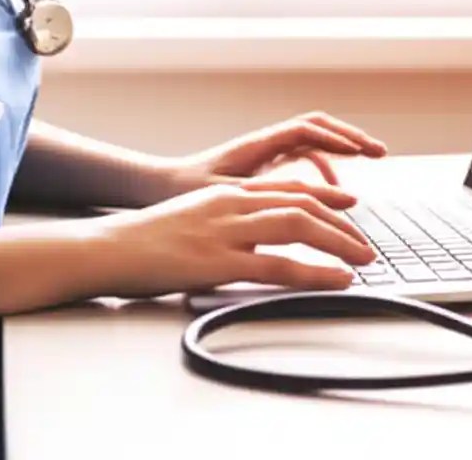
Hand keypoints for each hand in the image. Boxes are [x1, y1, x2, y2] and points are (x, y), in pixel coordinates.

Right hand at [94, 178, 376, 297]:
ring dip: (339, 243)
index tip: (350, 207)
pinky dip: (315, 273)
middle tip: (365, 245)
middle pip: (302, 203)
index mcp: (226, 193)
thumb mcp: (192, 219)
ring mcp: (226, 231)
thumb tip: (255, 243)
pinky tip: (335, 281)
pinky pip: (280, 266)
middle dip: (341, 224)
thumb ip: (226, 223)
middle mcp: (231, 204)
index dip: (326, 197)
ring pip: (299, 226)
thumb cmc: (143, 241)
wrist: (107, 248)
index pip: (289, 188)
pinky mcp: (219, 262)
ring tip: (362, 260)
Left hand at [176, 111, 387, 190]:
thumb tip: (305, 196)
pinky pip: (301, 159)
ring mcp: (265, 154)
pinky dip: (323, 166)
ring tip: (368, 162)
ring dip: (341, 150)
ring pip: (312, 142)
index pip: (307, 130)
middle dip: (350, 137)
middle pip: (318, 128)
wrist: (157, 187)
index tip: (363, 152)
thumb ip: (269, 193)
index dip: (338, 139)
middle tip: (379, 152)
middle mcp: (265, 144)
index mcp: (258, 145)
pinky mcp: (262, 168)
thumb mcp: (227, 195)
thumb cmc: (185, 190)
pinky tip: (332, 190)